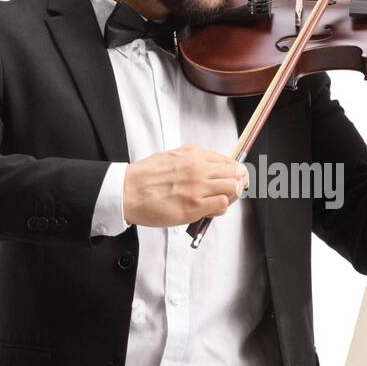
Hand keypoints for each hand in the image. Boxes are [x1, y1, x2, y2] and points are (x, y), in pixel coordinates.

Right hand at [123, 144, 249, 226]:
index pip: (230, 161)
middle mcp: (199, 168)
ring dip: (229, 198)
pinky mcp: (194, 206)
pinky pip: (221, 206)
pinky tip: (208, 210)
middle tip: (231, 193)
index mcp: (195, 155)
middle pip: (237, 174)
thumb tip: (216, 170)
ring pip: (233, 189)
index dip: (237, 173)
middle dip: (238, 185)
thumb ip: (196, 162)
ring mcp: (198, 187)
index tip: (237, 179)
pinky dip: (219, 209)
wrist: (128, 191)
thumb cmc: (146, 177)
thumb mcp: (174, 157)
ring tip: (217, 202)